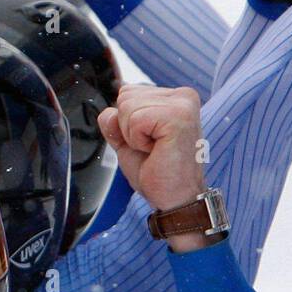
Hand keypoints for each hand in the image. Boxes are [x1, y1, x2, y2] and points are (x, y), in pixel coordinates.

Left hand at [98, 85, 206, 212]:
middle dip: (127, 128)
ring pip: (126, 106)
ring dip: (133, 136)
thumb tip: (108, 112)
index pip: (127, 92)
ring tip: (155, 149)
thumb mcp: (127, 141)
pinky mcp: (178, 116)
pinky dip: (137, 140)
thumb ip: (115, 121)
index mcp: (174, 98)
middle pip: (124, 96)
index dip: (126, 124)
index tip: (150, 142)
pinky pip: (134, 120)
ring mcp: (183, 104)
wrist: (175, 199)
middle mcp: (182, 96)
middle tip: (152, 148)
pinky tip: (156, 150)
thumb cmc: (158, 173)